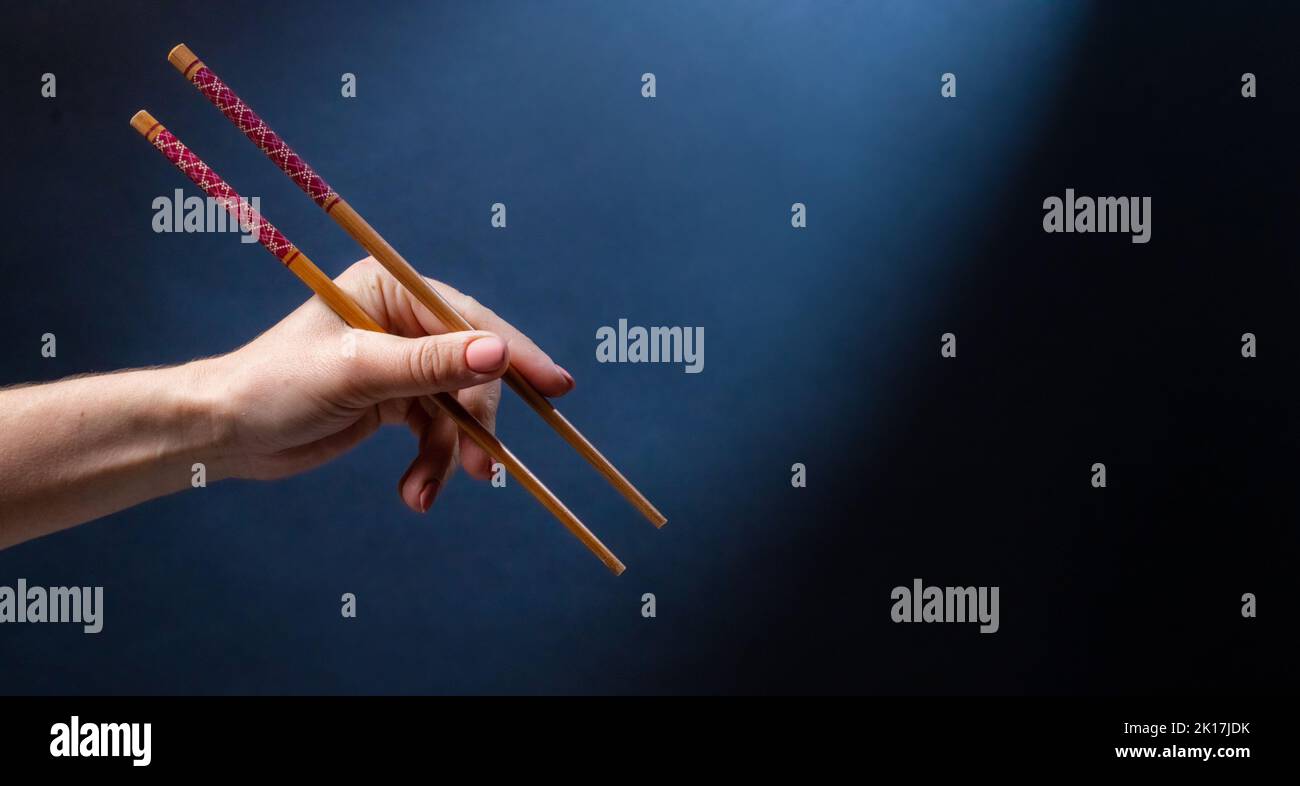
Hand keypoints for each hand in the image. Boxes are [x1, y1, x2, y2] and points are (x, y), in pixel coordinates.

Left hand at [198, 257, 575, 512]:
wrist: (224, 434)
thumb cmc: (276, 385)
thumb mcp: (358, 372)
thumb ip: (432, 364)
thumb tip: (499, 353)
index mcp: (390, 289)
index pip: (469, 319)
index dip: (515, 354)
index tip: (556, 387)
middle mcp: (400, 319)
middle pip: (471, 368)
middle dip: (477, 421)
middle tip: (486, 467)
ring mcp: (399, 362)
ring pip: (456, 409)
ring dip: (448, 454)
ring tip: (427, 490)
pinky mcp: (393, 401)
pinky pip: (435, 432)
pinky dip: (431, 463)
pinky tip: (417, 492)